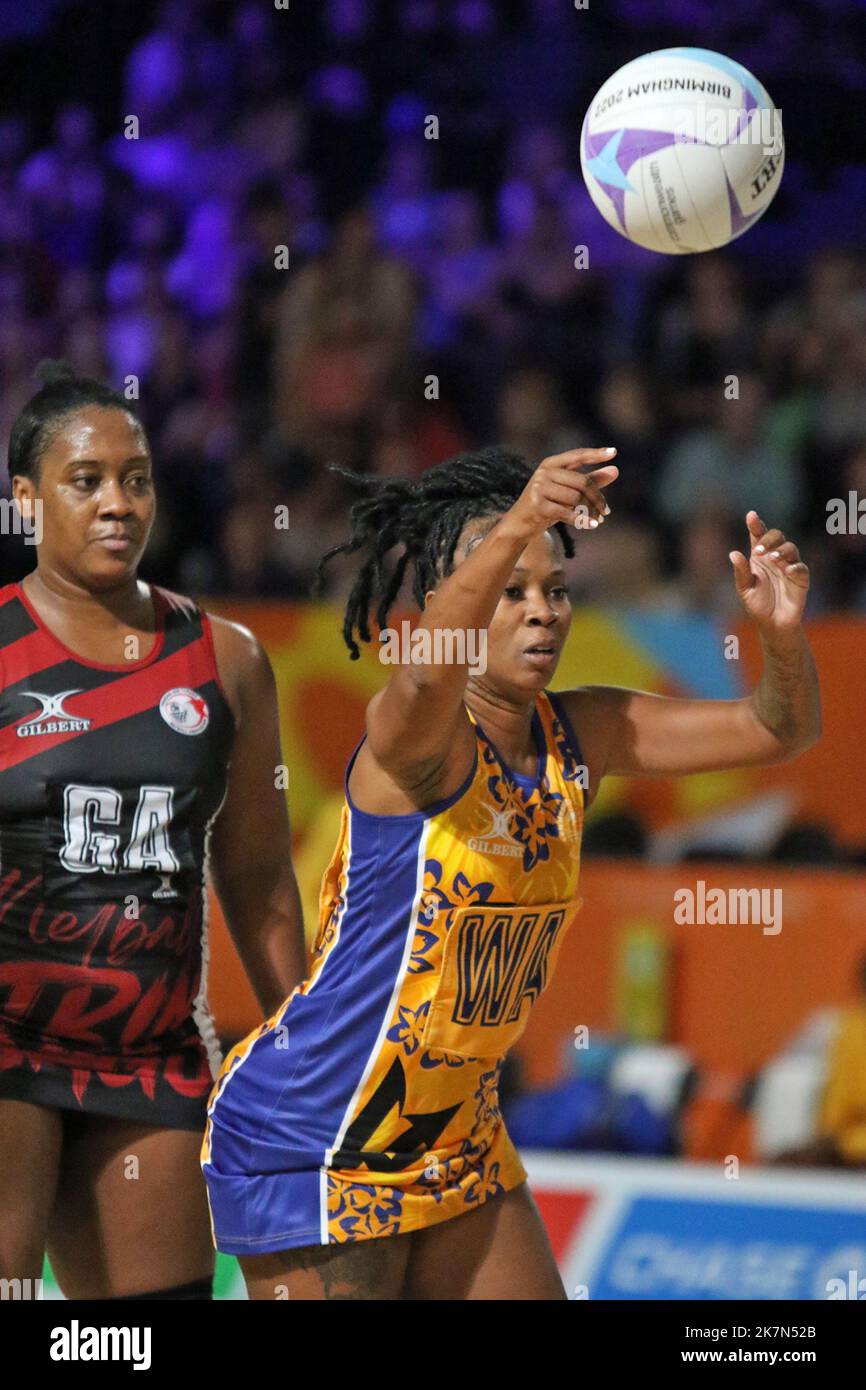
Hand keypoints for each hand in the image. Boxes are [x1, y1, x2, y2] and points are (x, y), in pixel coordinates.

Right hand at [507, 447, 619, 538]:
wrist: (520, 523)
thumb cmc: (547, 504)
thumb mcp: (568, 491)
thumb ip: (591, 480)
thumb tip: (615, 470)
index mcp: (551, 464)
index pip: (577, 456)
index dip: (596, 454)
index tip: (614, 452)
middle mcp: (544, 472)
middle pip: (582, 482)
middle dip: (598, 498)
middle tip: (607, 512)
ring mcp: (539, 488)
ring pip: (576, 498)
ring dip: (591, 511)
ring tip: (598, 520)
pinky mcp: (538, 505)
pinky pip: (566, 512)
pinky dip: (582, 520)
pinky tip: (592, 525)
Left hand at [729, 511, 809, 631]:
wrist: (772, 624)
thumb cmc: (758, 605)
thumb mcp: (745, 589)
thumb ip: (741, 572)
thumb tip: (733, 553)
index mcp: (760, 557)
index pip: (758, 536)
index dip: (756, 524)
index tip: (751, 516)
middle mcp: (775, 558)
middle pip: (777, 536)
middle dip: (769, 539)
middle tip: (759, 550)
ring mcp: (789, 566)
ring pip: (791, 548)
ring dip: (781, 551)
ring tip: (772, 559)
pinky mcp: (801, 579)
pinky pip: (801, 568)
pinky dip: (795, 567)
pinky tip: (787, 570)